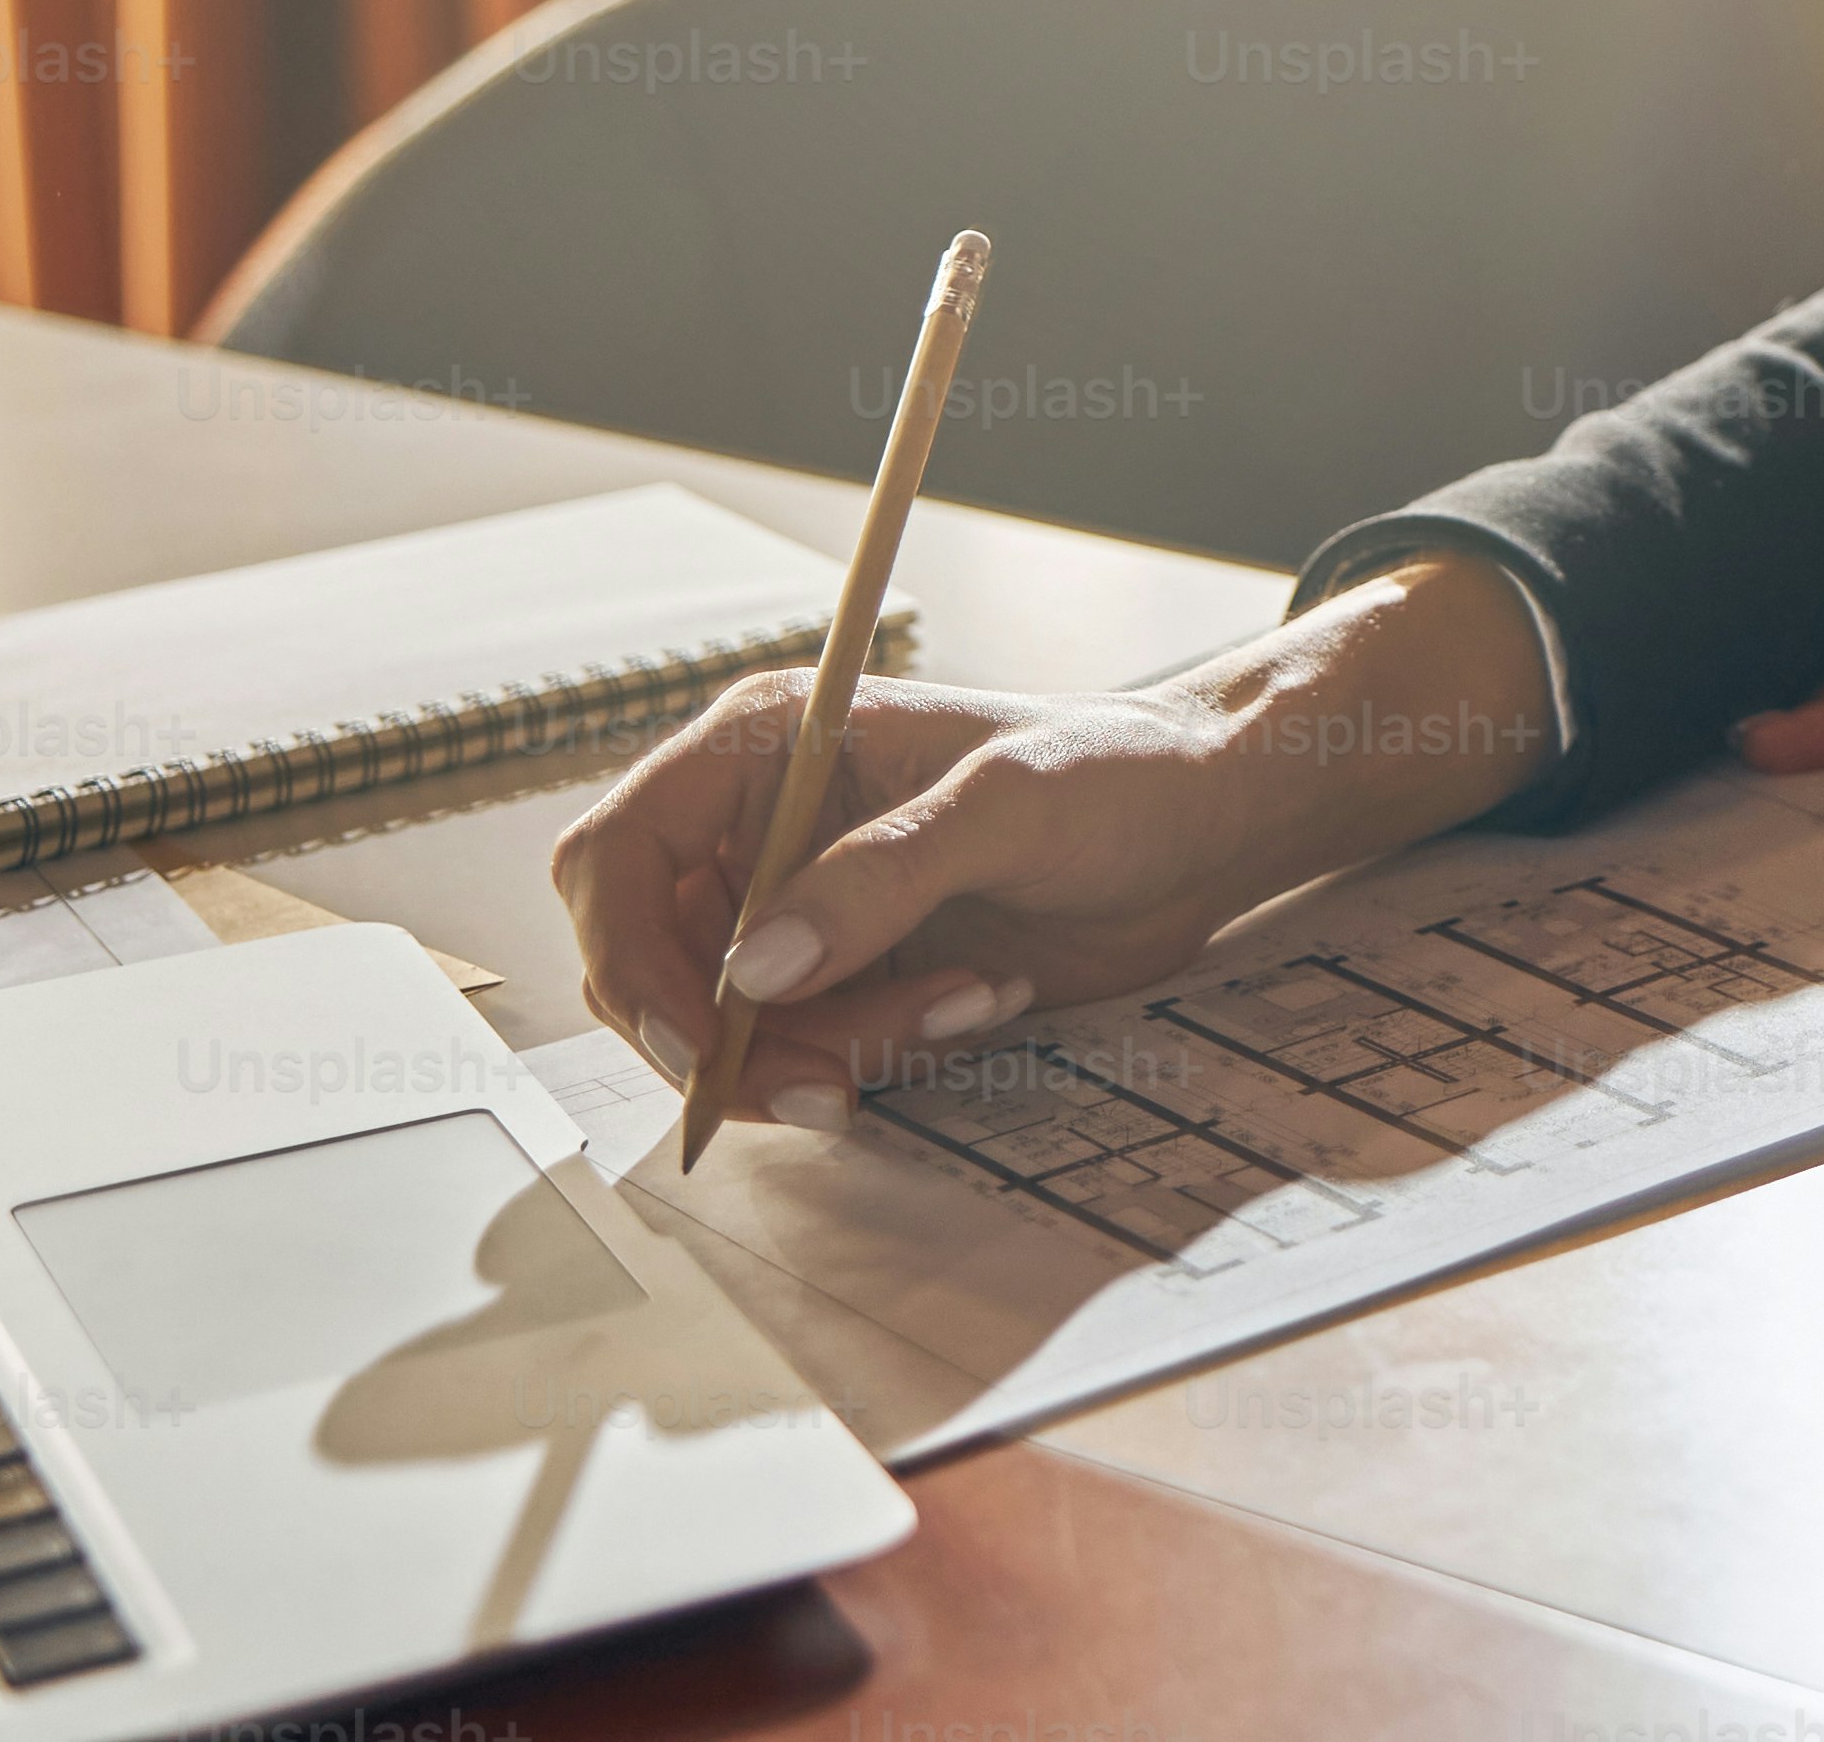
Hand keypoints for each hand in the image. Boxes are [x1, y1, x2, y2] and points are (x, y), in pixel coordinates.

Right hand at [545, 672, 1275, 1130]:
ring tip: (964, 1004)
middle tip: (843, 1077)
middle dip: (737, 1040)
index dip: (631, 957)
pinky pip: (799, 1051)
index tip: (706, 1042)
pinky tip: (974, 1005)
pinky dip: (870, 1057)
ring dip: (828, 1051)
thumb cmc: (1119, 772)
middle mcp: (761, 826)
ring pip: (728, 1029)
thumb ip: (882, 879)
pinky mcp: (846, 971)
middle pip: (651, 966)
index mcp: (768, 745)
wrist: (1207, 821)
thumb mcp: (1008, 807)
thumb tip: (750, 972)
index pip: (616, 856)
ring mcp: (798, 905)